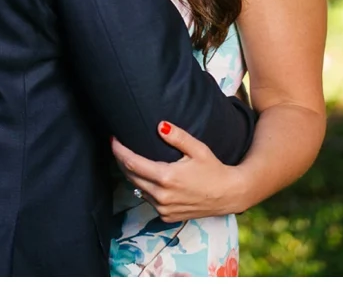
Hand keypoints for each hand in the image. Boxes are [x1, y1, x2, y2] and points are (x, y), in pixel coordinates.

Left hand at [112, 122, 248, 221]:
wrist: (230, 195)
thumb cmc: (214, 170)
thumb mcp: (198, 149)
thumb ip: (178, 137)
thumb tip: (160, 125)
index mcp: (166, 177)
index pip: (131, 163)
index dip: (118, 150)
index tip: (112, 139)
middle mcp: (162, 196)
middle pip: (130, 176)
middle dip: (121, 160)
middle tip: (118, 146)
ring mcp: (164, 209)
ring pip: (137, 189)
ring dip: (131, 175)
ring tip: (129, 159)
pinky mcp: (168, 216)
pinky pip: (148, 200)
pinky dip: (143, 189)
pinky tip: (145, 178)